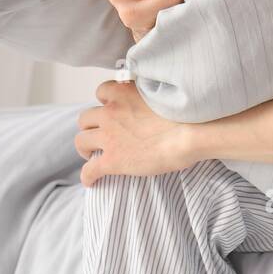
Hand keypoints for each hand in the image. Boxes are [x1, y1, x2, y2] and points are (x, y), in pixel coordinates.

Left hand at [75, 80, 195, 185]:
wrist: (191, 133)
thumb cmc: (185, 114)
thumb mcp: (161, 93)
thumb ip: (146, 95)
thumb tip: (150, 101)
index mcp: (123, 93)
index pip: (101, 92)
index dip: (105, 103)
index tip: (111, 109)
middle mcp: (111, 112)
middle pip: (85, 118)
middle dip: (90, 127)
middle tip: (100, 135)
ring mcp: (109, 137)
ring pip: (81, 141)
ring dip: (85, 148)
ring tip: (92, 155)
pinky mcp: (112, 160)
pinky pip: (89, 170)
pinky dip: (87, 176)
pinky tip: (91, 181)